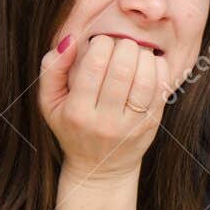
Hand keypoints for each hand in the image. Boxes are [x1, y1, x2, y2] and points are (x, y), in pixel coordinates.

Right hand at [39, 34, 172, 188]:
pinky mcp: (151, 125)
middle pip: (122, 71)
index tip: (101, 42)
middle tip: (121, 43)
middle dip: (124, 46)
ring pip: (145, 80)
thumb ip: (52, 68)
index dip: (101, 44)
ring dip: (144, 56)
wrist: (99, 168)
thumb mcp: (49, 102)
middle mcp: (105, 121)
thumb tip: (70, 40)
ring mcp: (131, 125)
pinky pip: (160, 91)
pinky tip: (150, 62)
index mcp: (77, 112)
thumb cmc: (71, 127)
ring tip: (136, 51)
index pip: (94, 66)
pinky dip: (159, 69)